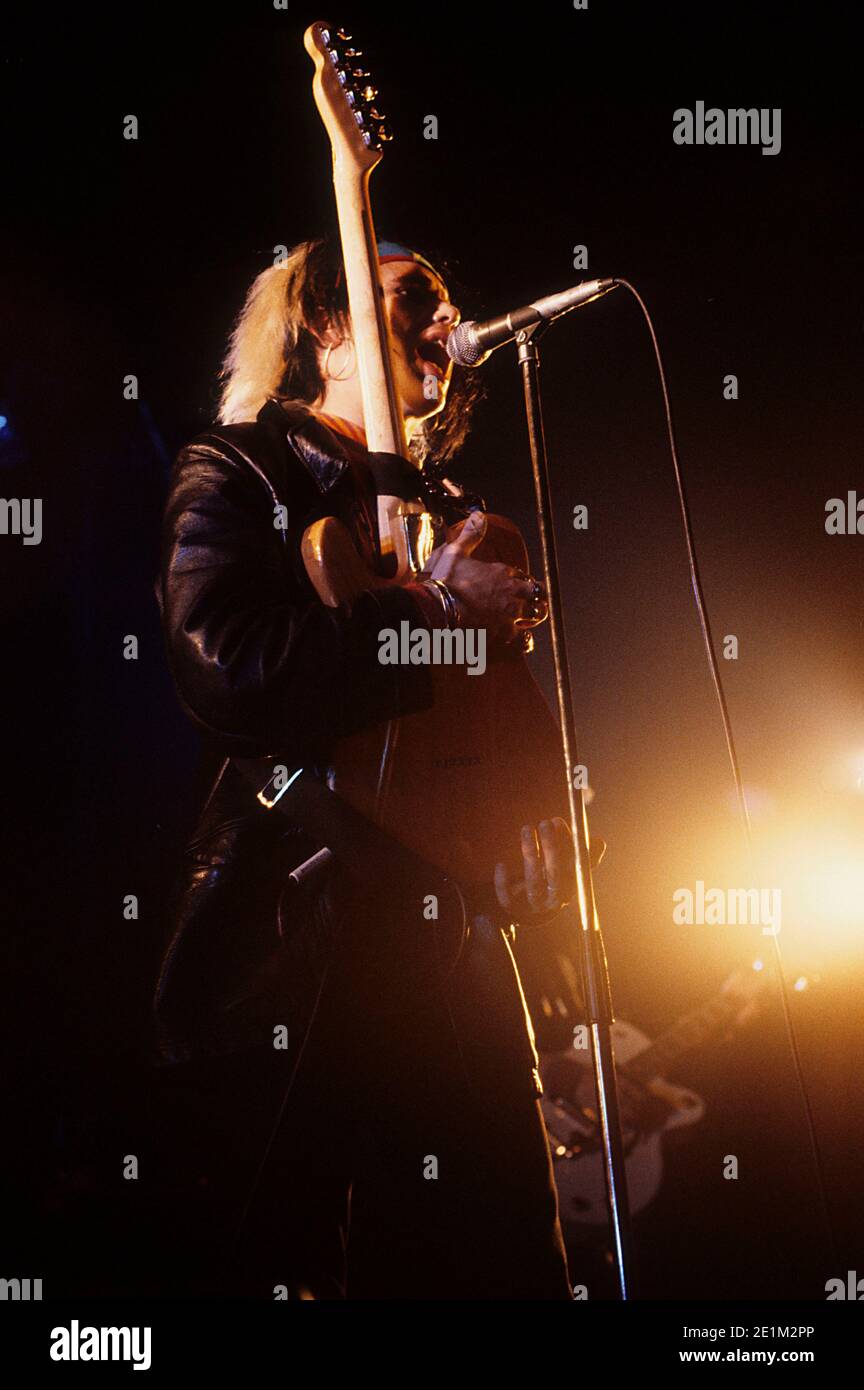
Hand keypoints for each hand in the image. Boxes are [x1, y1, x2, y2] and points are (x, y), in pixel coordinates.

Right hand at [422, 512, 546, 642]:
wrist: (437, 608)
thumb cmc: (445, 580)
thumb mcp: (455, 551)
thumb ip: (470, 535)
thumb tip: (479, 515)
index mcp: (501, 572)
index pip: (520, 574)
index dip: (519, 579)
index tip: (515, 582)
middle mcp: (509, 592)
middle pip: (535, 592)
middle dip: (536, 595)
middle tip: (534, 599)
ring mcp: (508, 614)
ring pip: (534, 614)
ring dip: (533, 615)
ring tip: (530, 619)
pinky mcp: (502, 632)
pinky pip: (523, 638)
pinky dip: (524, 639)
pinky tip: (523, 640)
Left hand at [494, 819, 605, 922]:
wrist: (531, 909)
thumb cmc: (552, 877)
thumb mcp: (569, 867)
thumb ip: (583, 853)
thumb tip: (600, 842)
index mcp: (571, 885)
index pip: (574, 866)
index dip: (568, 843)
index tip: (558, 821)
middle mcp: (554, 897)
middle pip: (555, 874)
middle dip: (551, 848)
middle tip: (545, 823)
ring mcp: (534, 904)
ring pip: (533, 882)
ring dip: (530, 854)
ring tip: (528, 829)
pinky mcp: (514, 908)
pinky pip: (508, 897)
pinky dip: (504, 882)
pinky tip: (501, 864)